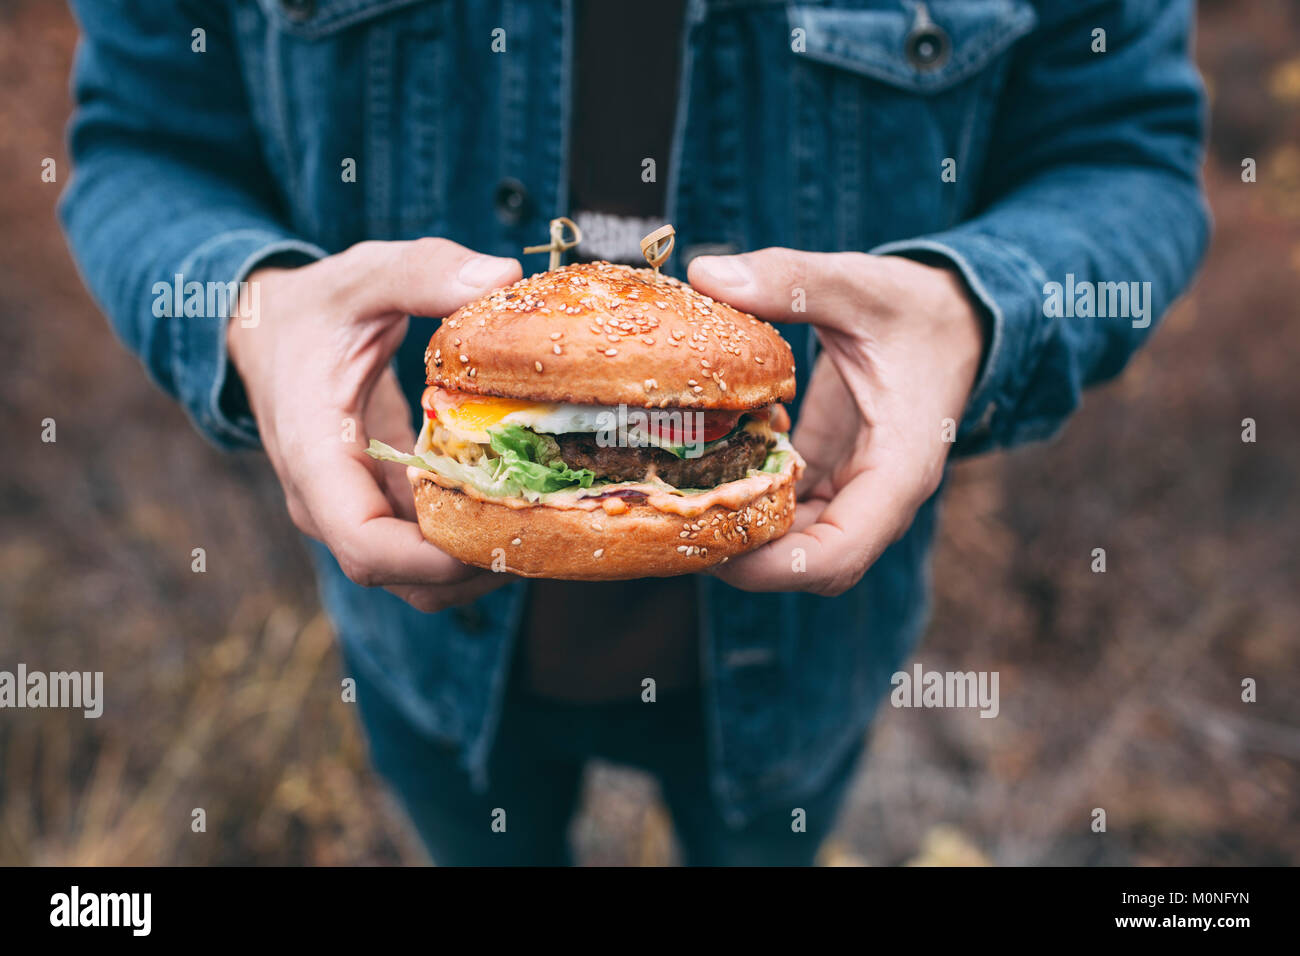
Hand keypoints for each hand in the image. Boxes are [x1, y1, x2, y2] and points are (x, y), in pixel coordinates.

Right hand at [227, 238, 522, 611]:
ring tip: (546, 525)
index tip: (499, 537)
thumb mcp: (363, 276)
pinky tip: (523, 508)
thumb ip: (424, 271)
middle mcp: (328, 502)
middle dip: (474, 568)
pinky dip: (471, 542)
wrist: (267, 330)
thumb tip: (502, 277)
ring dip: (480, 564)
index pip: (365, 545)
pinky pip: (424, 550)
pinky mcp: (380, 506)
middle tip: (548, 532)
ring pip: (417, 576)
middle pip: (401, 577)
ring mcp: (353, 510)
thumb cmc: (315, 306)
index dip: (432, 559)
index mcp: (314, 457)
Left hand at [688, 249, 985, 595]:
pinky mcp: (835, 473)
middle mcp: (881, 495)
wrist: (959, 315)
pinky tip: (703, 477)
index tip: (714, 549)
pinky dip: (751, 502)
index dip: (774, 566)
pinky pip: (792, 510)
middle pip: (813, 564)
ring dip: (744, 535)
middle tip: (675, 529)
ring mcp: (858, 489)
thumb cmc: (918, 305)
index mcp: (900, 469)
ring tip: (678, 507)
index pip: (839, 554)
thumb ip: (789, 279)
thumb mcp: (860, 285)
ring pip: (800, 544)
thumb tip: (706, 272)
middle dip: (746, 560)